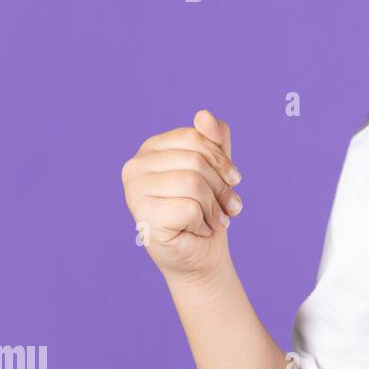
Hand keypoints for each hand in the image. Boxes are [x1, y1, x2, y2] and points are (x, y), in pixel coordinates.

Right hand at [121, 109, 243, 283]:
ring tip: (216, 220)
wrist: (201, 254)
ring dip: (215, 207)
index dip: (222, 160)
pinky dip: (204, 222)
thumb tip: (203, 114)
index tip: (234, 180)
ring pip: (192, 184)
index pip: (195, 137)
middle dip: (222, 187)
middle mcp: (135, 166)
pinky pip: (189, 208)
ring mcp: (134, 191)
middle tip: (230, 206)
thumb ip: (214, 139)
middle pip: (195, 161)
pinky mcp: (142, 216)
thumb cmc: (207, 208)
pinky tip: (200, 230)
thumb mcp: (217, 168)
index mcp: (151, 149)